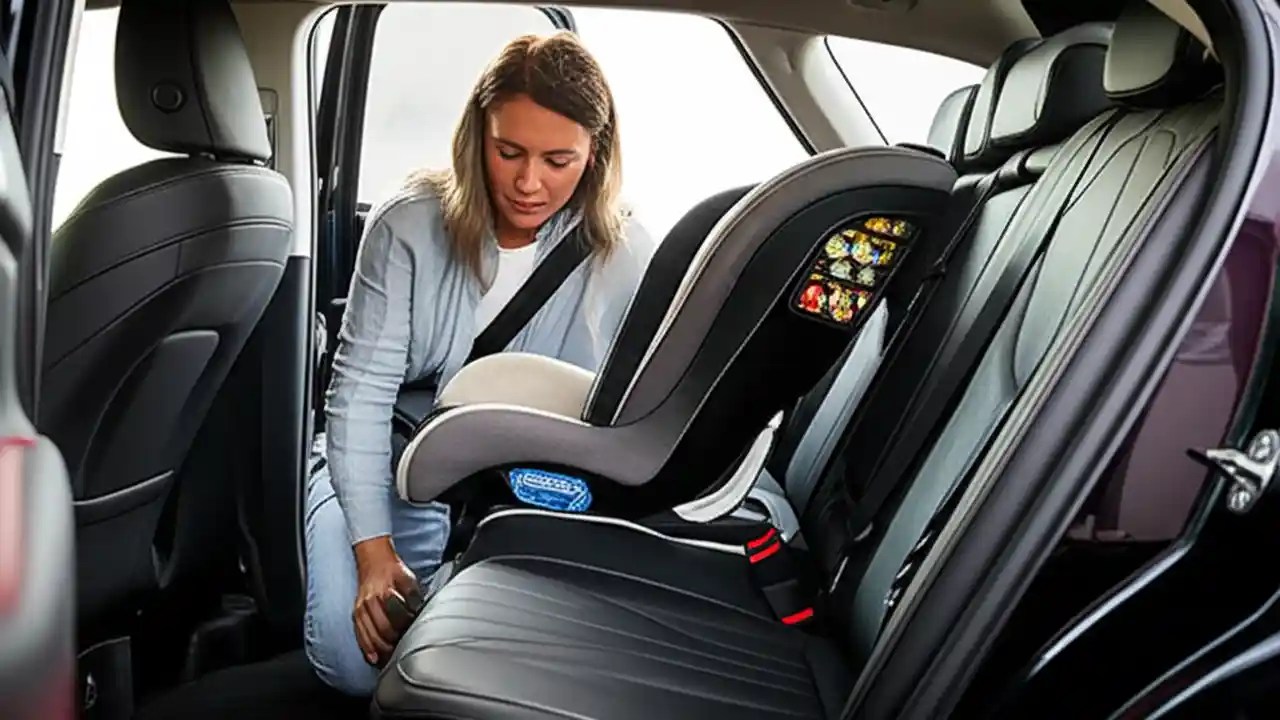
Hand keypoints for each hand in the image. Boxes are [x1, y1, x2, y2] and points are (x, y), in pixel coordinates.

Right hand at [352, 537, 417, 665]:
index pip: (395, 619)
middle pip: (382, 630)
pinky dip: (366, 648)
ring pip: (370, 636)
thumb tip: (418, 613)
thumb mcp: (409, 579)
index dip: (404, 629)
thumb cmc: (394, 572)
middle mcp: (370, 602)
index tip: (411, 636)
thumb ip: (413, 597)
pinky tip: (373, 658)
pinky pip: (359, 634)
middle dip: (393, 643)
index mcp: (384, 593)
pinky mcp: (356, 614)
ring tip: (390, 659)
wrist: (374, 561)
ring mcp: (360, 609)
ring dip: (381, 649)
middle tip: (402, 650)